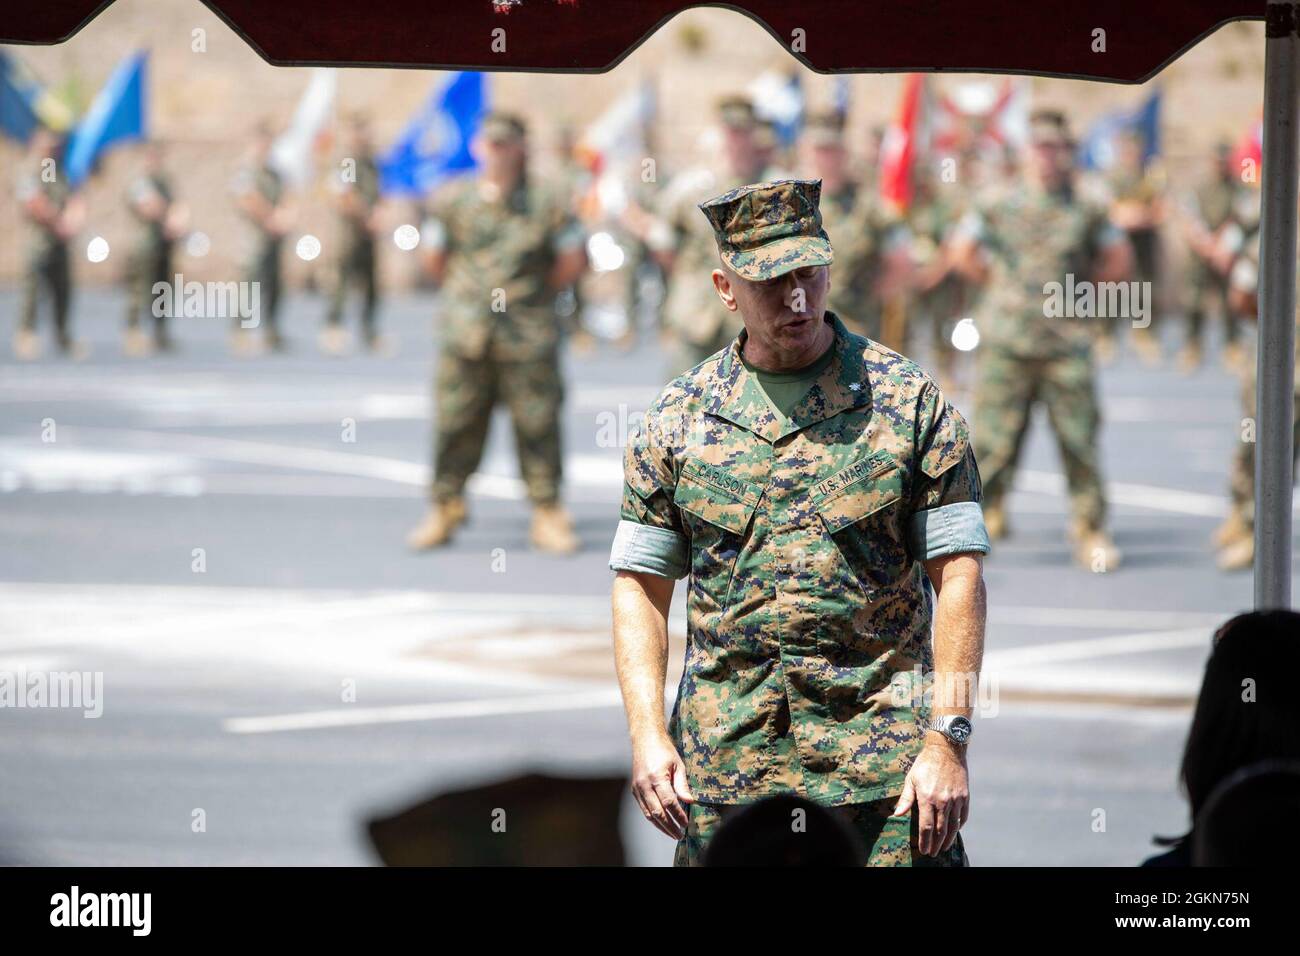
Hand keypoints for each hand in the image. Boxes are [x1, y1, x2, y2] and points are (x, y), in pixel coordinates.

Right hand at [631, 733, 693, 838]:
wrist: (645, 739)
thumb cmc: (664, 750)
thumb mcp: (678, 765)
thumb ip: (682, 785)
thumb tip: (689, 802)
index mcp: (656, 777)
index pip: (669, 802)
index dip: (678, 815)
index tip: (686, 823)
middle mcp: (644, 785)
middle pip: (658, 812)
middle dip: (670, 826)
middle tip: (680, 835)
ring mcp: (638, 788)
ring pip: (649, 814)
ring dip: (661, 826)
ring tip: (672, 833)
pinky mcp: (635, 790)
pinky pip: (644, 809)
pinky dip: (653, 818)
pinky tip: (662, 824)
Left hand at [892, 734, 969, 856]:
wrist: (946, 749)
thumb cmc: (925, 763)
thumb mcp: (911, 779)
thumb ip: (906, 798)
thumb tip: (897, 814)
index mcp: (927, 798)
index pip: (926, 826)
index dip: (925, 840)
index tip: (923, 850)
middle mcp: (943, 801)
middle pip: (940, 830)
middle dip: (936, 844)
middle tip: (933, 853)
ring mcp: (955, 799)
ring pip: (953, 826)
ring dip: (948, 839)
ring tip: (944, 847)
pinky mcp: (964, 796)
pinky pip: (963, 815)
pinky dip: (959, 826)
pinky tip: (955, 831)